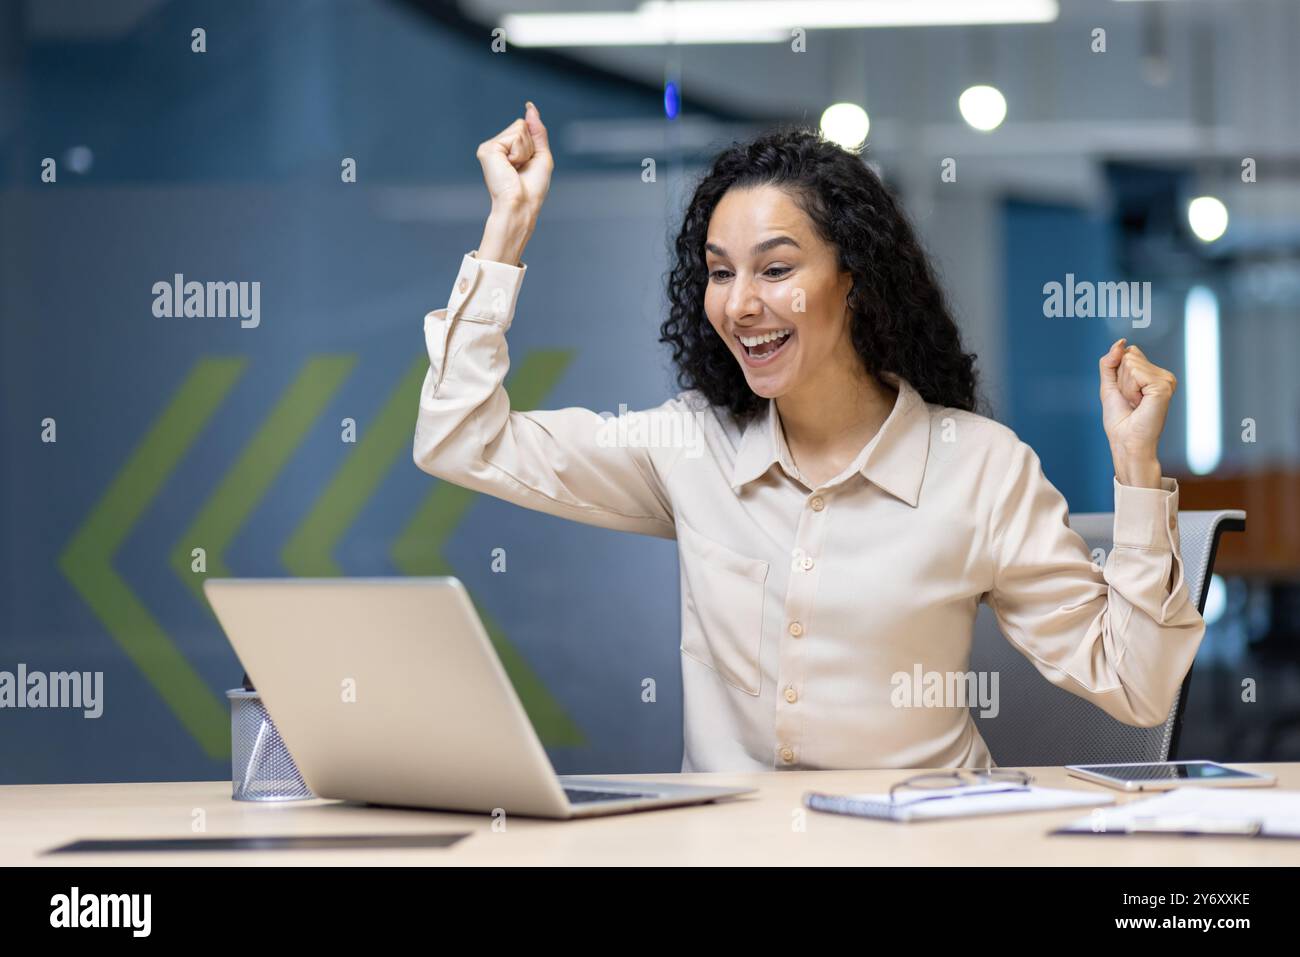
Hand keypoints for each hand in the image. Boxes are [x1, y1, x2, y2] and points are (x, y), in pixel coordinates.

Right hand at [475, 102, 552, 265]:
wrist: (521, 205)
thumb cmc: (532, 189)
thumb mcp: (540, 156)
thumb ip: (537, 131)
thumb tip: (530, 108)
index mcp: (506, 151)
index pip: (524, 128)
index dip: (533, 146)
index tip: (525, 166)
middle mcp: (495, 147)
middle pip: (521, 125)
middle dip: (530, 147)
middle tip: (521, 168)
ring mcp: (490, 148)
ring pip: (519, 129)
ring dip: (525, 150)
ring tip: (516, 168)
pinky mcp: (487, 149)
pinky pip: (515, 135)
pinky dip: (520, 152)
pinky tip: (511, 166)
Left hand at [1098, 338, 1175, 487]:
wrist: (1126, 441)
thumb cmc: (1119, 419)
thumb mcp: (1109, 385)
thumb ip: (1110, 362)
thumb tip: (1120, 342)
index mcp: (1154, 375)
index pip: (1129, 353)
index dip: (1118, 373)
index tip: (1125, 394)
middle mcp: (1163, 375)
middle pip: (1129, 356)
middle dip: (1120, 380)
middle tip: (1130, 401)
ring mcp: (1166, 380)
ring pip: (1130, 363)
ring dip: (1124, 386)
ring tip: (1134, 403)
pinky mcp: (1163, 385)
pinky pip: (1135, 372)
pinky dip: (1129, 389)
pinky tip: (1139, 403)